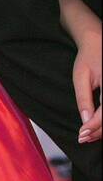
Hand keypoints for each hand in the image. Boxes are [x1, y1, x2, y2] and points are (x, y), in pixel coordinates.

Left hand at [72, 29, 100, 143]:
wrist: (98, 43)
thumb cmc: (88, 58)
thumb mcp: (81, 77)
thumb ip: (83, 99)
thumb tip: (85, 120)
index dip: (94, 126)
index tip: (81, 134)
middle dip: (98, 131)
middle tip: (82, 138)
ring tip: (87, 135)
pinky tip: (96, 127)